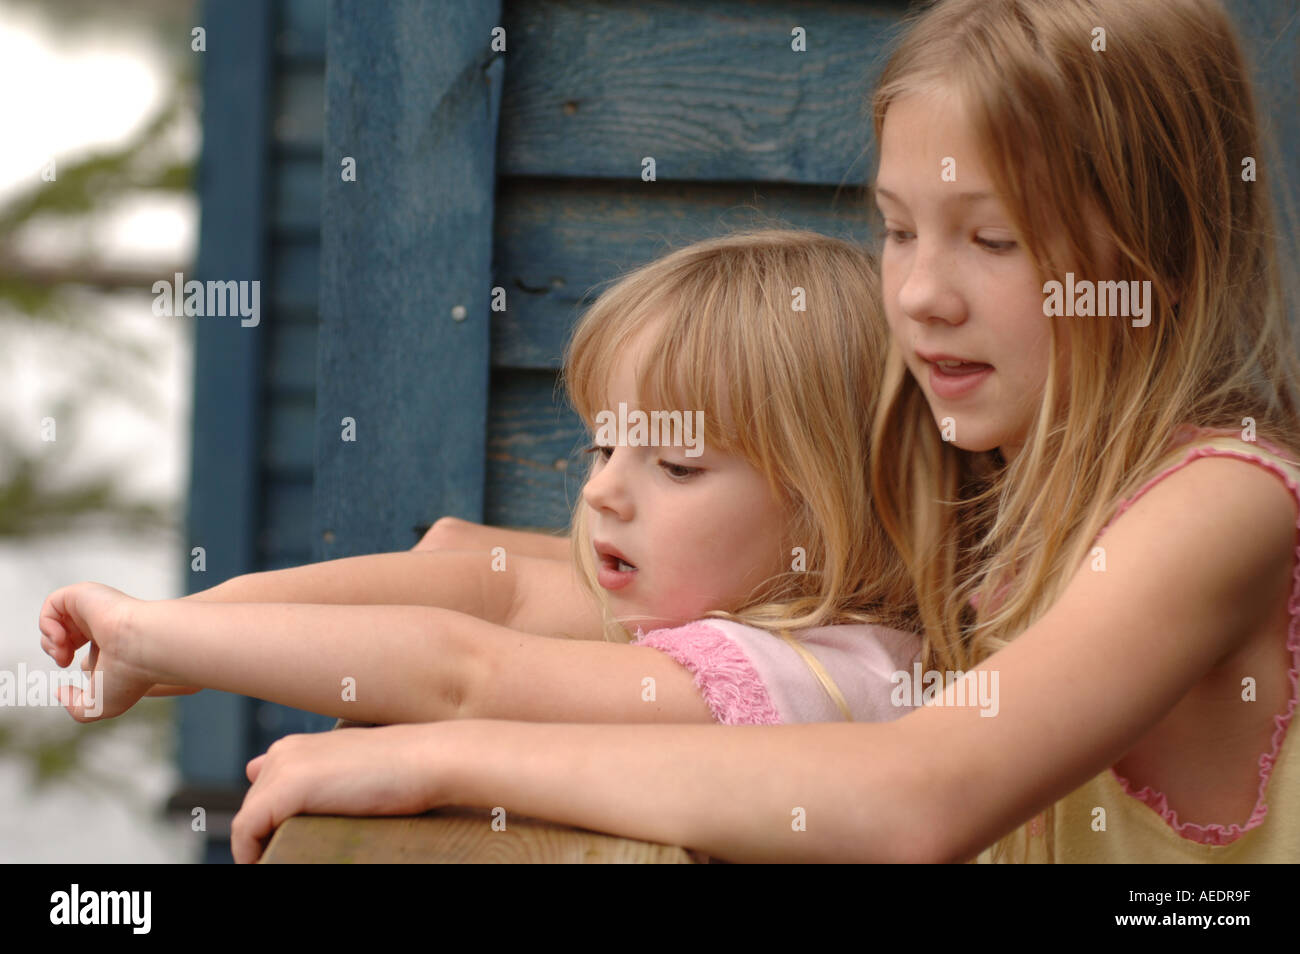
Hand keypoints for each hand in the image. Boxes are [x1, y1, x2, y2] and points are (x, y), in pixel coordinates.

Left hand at [37, 581, 170, 720]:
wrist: (145, 648)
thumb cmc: (128, 678)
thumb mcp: (98, 706)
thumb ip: (75, 707)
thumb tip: (59, 690)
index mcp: (110, 643)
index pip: (79, 645)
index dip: (65, 659)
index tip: (77, 670)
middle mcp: (102, 624)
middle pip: (64, 631)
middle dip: (55, 650)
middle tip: (64, 661)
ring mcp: (94, 608)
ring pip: (56, 617)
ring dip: (48, 639)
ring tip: (61, 651)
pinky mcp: (84, 595)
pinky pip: (52, 603)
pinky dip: (46, 623)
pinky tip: (61, 638)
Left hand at [232, 724, 454, 863]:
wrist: (428, 760)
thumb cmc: (402, 771)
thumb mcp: (350, 773)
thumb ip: (318, 782)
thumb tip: (284, 797)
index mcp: (295, 747)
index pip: (260, 792)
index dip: (267, 824)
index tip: (282, 846)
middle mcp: (283, 752)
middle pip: (253, 809)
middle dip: (264, 837)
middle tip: (287, 858)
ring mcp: (282, 767)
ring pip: (247, 821)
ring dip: (260, 847)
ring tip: (284, 861)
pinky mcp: (287, 787)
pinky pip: (246, 831)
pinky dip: (252, 854)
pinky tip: (271, 864)